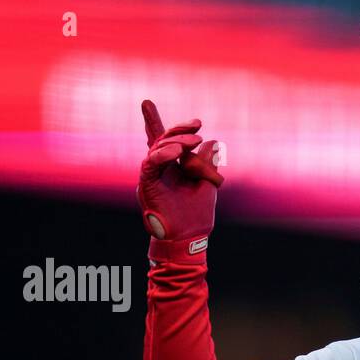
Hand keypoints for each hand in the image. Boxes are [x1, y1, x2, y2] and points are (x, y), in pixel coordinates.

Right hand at [136, 99, 222, 246]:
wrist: (190, 238)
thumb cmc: (196, 216)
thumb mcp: (207, 184)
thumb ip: (206, 164)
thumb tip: (212, 142)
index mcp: (173, 169)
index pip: (170, 143)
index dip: (178, 128)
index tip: (197, 121)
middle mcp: (160, 170)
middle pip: (162, 140)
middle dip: (178, 129)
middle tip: (196, 126)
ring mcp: (152, 177)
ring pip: (157, 149)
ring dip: (175, 142)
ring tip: (193, 141)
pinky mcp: (147, 185)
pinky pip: (150, 164)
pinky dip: (162, 155)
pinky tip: (177, 153)